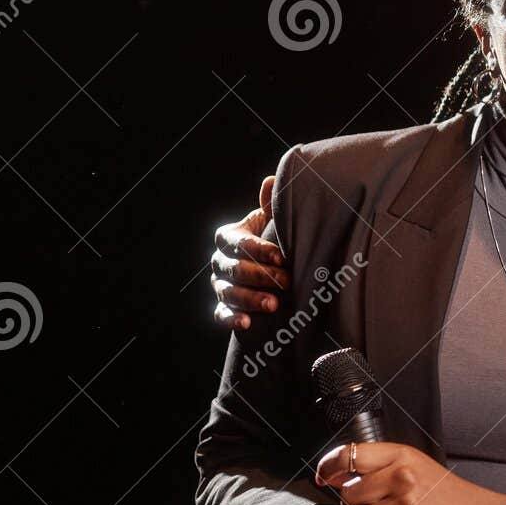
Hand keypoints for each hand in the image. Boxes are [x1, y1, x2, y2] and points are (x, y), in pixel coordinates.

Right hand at [211, 175, 286, 328]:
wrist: (274, 267)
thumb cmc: (276, 239)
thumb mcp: (274, 222)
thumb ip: (272, 205)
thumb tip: (273, 181)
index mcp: (230, 237)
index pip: (237, 242)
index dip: (257, 249)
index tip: (282, 256)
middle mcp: (220, 261)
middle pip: (232, 268)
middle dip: (260, 276)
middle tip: (286, 281)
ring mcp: (219, 284)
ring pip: (227, 292)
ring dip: (249, 298)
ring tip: (274, 304)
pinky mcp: (224, 306)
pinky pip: (221, 314)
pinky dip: (232, 319)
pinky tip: (247, 323)